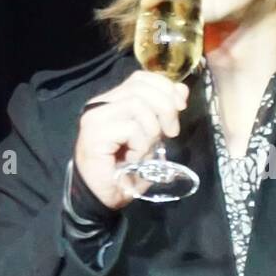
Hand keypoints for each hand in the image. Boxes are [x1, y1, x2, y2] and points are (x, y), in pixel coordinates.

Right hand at [72, 71, 188, 210]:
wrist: (104, 197)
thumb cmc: (126, 169)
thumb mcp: (153, 137)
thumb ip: (163, 112)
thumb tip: (181, 90)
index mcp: (113, 101)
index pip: (141, 78)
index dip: (165, 87)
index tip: (181, 106)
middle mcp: (100, 104)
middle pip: (141, 87)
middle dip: (166, 107)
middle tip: (172, 132)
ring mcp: (94, 117)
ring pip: (137, 104)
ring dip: (152, 130)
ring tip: (147, 150)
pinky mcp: (94, 133)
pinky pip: (131, 128)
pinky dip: (141, 145)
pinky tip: (134, 159)